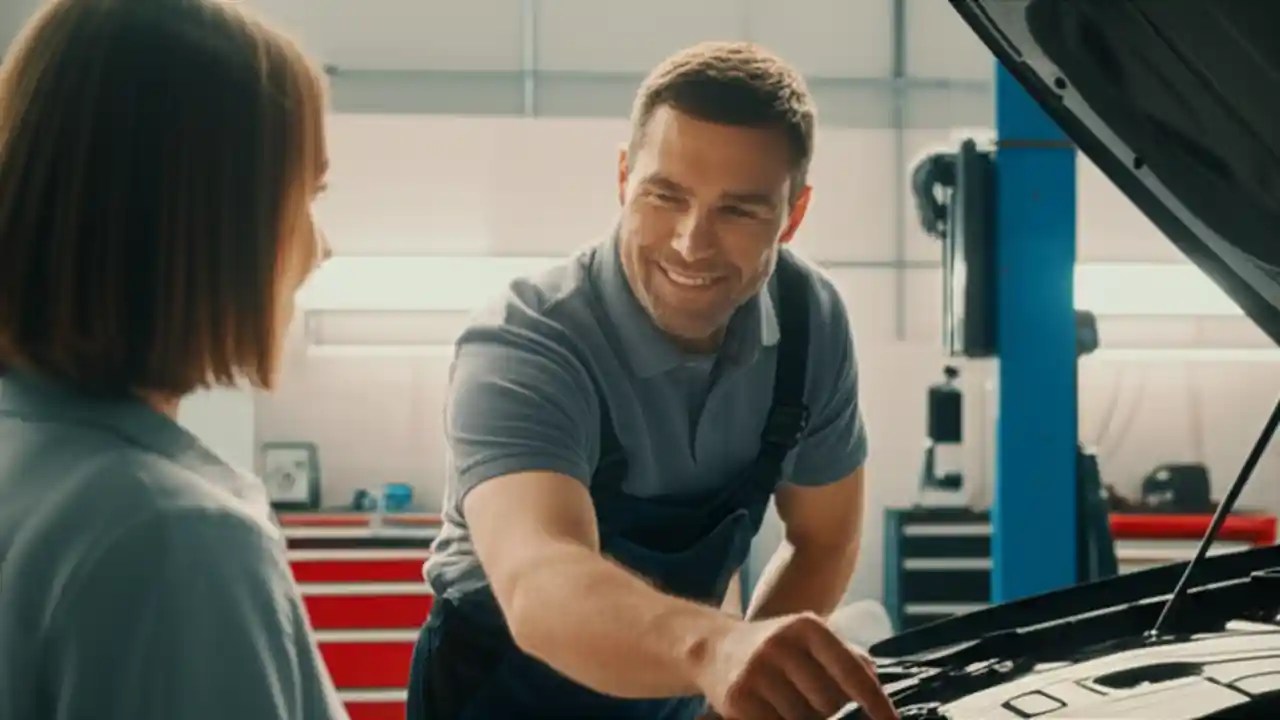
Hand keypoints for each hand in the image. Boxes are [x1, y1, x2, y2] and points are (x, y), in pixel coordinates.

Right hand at [695, 613, 898, 719]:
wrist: (714, 647)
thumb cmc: (778, 649)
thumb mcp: (812, 641)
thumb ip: (850, 661)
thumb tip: (880, 699)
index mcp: (808, 627)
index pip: (852, 672)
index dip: (877, 704)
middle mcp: (781, 645)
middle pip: (830, 704)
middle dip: (839, 719)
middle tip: (837, 717)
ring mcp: (757, 672)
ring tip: (803, 711)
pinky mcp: (738, 698)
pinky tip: (783, 715)